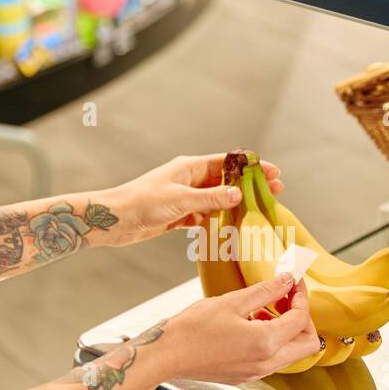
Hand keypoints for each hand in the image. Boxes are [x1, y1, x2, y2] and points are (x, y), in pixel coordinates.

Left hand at [103, 154, 282, 247]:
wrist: (113, 220)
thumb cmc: (141, 203)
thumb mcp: (180, 200)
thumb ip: (211, 198)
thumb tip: (238, 195)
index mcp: (189, 167)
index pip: (228, 162)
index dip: (251, 167)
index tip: (273, 172)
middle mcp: (188, 179)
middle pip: (226, 180)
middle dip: (249, 186)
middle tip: (275, 192)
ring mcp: (184, 197)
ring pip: (216, 199)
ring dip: (235, 204)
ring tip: (258, 212)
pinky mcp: (178, 215)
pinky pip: (204, 215)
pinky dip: (217, 220)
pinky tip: (231, 227)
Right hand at [160, 275, 318, 384]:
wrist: (166, 355)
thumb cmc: (192, 330)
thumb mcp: (232, 301)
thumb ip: (266, 290)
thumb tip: (287, 280)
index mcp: (266, 343)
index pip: (301, 319)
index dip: (301, 296)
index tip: (293, 282)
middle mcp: (265, 363)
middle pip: (307, 344)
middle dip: (302, 318)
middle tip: (287, 298)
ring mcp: (255, 373)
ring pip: (290, 353)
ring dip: (286, 330)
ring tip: (265, 309)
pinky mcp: (245, 375)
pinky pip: (271, 359)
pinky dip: (272, 340)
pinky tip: (251, 323)